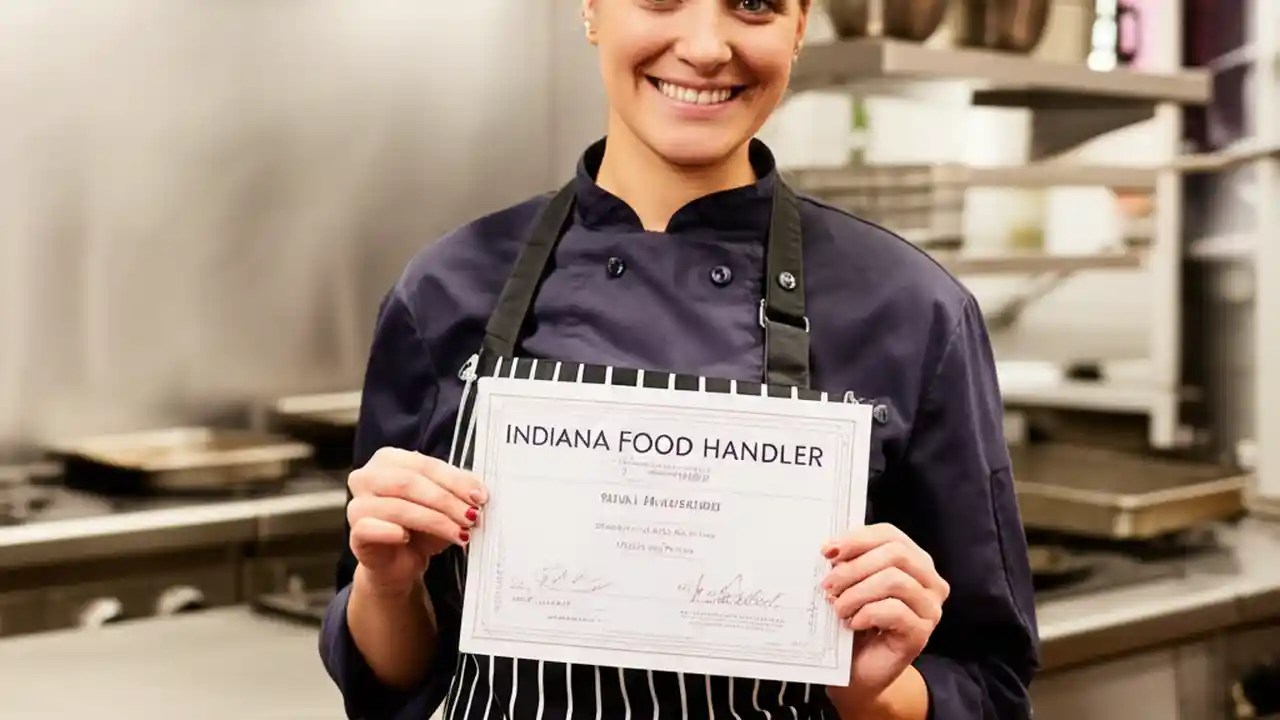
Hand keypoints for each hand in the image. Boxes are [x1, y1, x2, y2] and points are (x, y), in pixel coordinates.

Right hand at [347, 447, 487, 596]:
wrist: (400, 564)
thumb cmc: (420, 528)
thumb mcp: (443, 505)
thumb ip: (456, 492)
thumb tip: (478, 491)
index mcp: (388, 460)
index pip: (425, 465)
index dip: (455, 480)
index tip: (480, 496)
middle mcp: (367, 477)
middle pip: (410, 483)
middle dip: (447, 501)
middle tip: (472, 516)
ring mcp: (357, 504)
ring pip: (398, 507)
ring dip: (434, 521)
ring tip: (460, 533)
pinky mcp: (354, 533)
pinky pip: (370, 528)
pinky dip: (392, 532)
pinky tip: (408, 538)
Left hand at [820, 524, 948, 703]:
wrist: (857, 670)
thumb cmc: (854, 622)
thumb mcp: (850, 585)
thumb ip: (848, 562)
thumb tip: (831, 549)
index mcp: (914, 562)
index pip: (890, 535)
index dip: (857, 539)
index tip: (828, 551)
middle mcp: (930, 582)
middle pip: (896, 554)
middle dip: (855, 566)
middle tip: (828, 584)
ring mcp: (929, 609)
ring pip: (894, 580)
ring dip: (857, 592)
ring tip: (838, 607)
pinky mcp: (921, 633)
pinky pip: (894, 611)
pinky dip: (866, 613)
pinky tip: (852, 623)